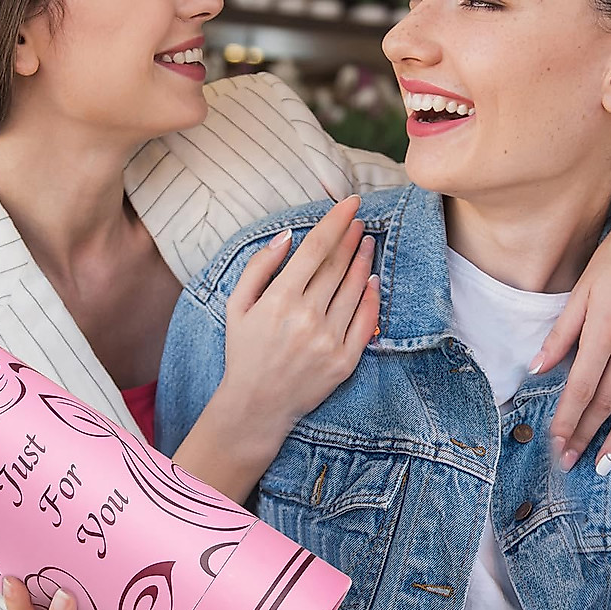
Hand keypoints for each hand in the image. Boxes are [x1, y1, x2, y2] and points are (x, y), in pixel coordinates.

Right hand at [219, 194, 379, 436]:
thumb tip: (286, 235)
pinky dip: (373, 296)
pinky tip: (374, 279)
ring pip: (356, 288)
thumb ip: (259, 267)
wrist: (257, 405)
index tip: (350, 203)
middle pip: (339, 265)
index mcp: (280, 300)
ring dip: (365, 261)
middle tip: (359, 220)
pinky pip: (366, 320)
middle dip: (352, 237)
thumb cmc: (245, 351)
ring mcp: (329, 340)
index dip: (336, 221)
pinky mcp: (345, 360)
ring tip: (367, 243)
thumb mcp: (236, 305)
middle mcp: (308, 317)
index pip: (317, 248)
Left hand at [536, 190, 610, 473]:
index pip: (580, 390)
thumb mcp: (580, 293)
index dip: (566, 422)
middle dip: (587, 437)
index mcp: (605, 331)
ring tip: (607, 464)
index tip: (555, 446)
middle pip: (607, 403)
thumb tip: (535, 371)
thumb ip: (560, 336)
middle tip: (572, 463)